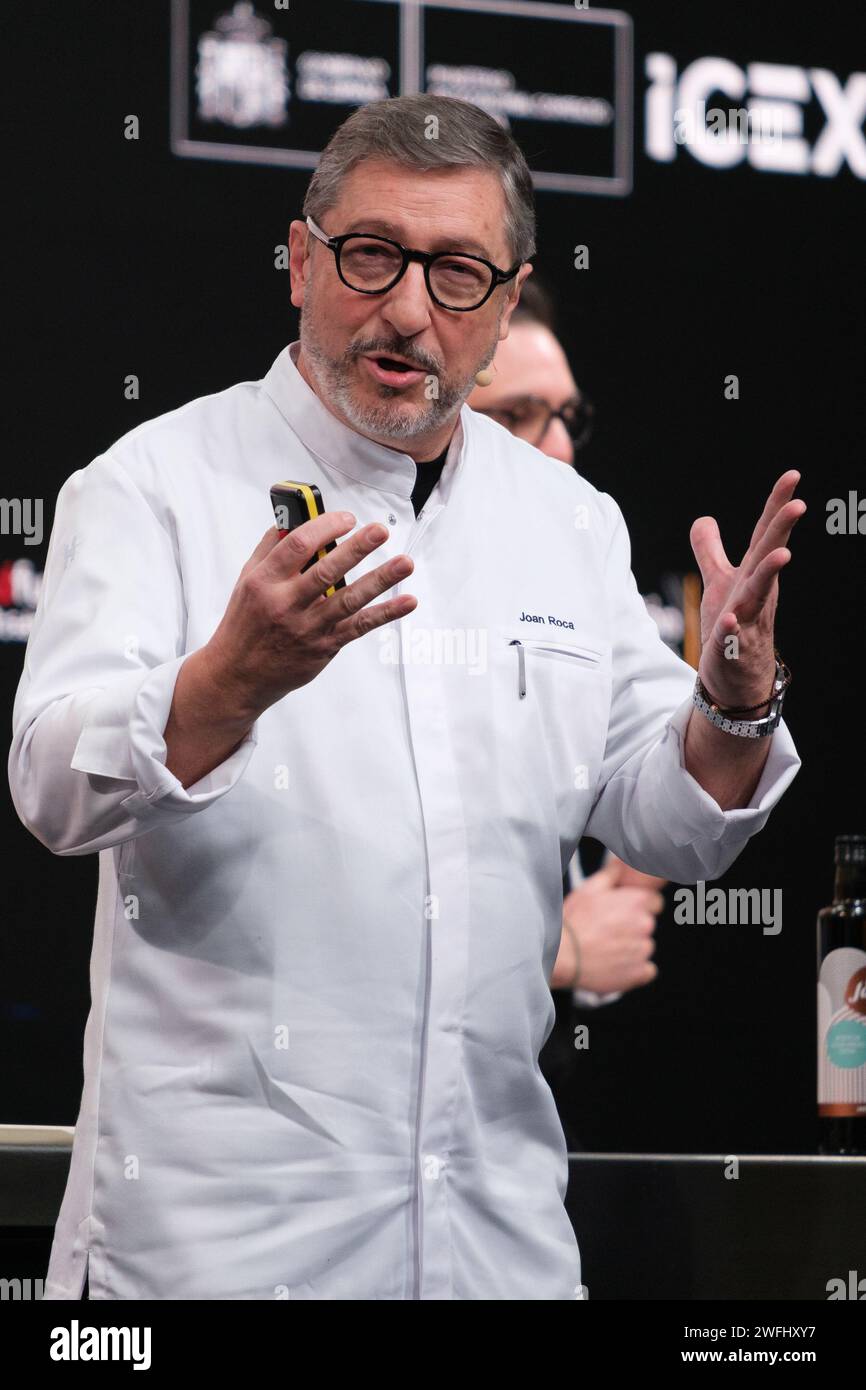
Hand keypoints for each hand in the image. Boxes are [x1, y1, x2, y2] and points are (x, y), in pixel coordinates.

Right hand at [204, 511, 416, 719]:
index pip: (298, 546)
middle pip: (327, 570)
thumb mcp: (246, 581)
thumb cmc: (244, 624)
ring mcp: (307, 627)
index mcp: (264, 582)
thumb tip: (291, 519)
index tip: (346, 519)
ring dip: (380, 580)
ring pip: (349, 599)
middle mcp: (286, 604)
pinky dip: (385, 614)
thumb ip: (269, 549)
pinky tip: (406, 602)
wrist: (238, 674)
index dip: (325, 527)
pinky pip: (359, 627)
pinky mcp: (324, 646)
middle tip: (380, 531)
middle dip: (357, 548)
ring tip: (404, 563)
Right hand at [550, 859, 664, 993]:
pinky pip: (646, 970)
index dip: (638, 905)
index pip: (654, 901)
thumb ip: (611, 874)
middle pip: (648, 924)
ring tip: (606, 948)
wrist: (563, 956)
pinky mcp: (639, 972)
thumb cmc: (573, 923)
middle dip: (632, 926)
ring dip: (631, 948)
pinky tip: (615, 963)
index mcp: (636, 902)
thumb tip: (621, 863)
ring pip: (644, 946)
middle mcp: (645, 924)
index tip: (624, 911)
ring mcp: (643, 950)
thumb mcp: (588, 889)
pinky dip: (634, 969)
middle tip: (608, 930)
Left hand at [689, 470, 804, 708]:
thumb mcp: (718, 582)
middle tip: (799, 504)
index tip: (793, 475)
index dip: (776, 505)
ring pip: (758, 596)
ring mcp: (747, 621)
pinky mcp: (732, 650)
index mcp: (753, 574)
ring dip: (769, 574)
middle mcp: (755, 594)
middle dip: (782, 531)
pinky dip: (730, 630)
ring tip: (782, 554)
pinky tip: (727, 620)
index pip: (766, 535)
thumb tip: (704, 518)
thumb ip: (710, 550)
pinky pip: (732, 639)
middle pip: (768, 557)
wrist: (736, 678)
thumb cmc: (731, 624)